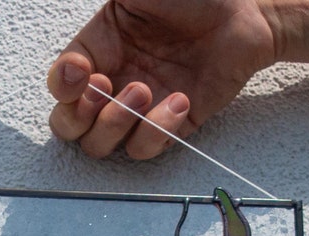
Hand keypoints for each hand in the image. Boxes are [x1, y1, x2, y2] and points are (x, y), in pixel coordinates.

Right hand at [47, 0, 278, 159]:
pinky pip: (145, 149)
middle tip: (105, 91)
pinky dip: (157, 131)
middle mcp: (114, 82)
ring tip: (146, 90)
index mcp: (99, 48)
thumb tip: (85, 33)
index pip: (61, 84)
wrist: (248, 14)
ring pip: (101, 145)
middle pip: (70, 127)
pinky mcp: (168, 127)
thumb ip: (109, 4)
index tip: (82, 72)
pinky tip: (179, 100)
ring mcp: (139, 109)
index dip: (63, 87)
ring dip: (117, 124)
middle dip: (79, 116)